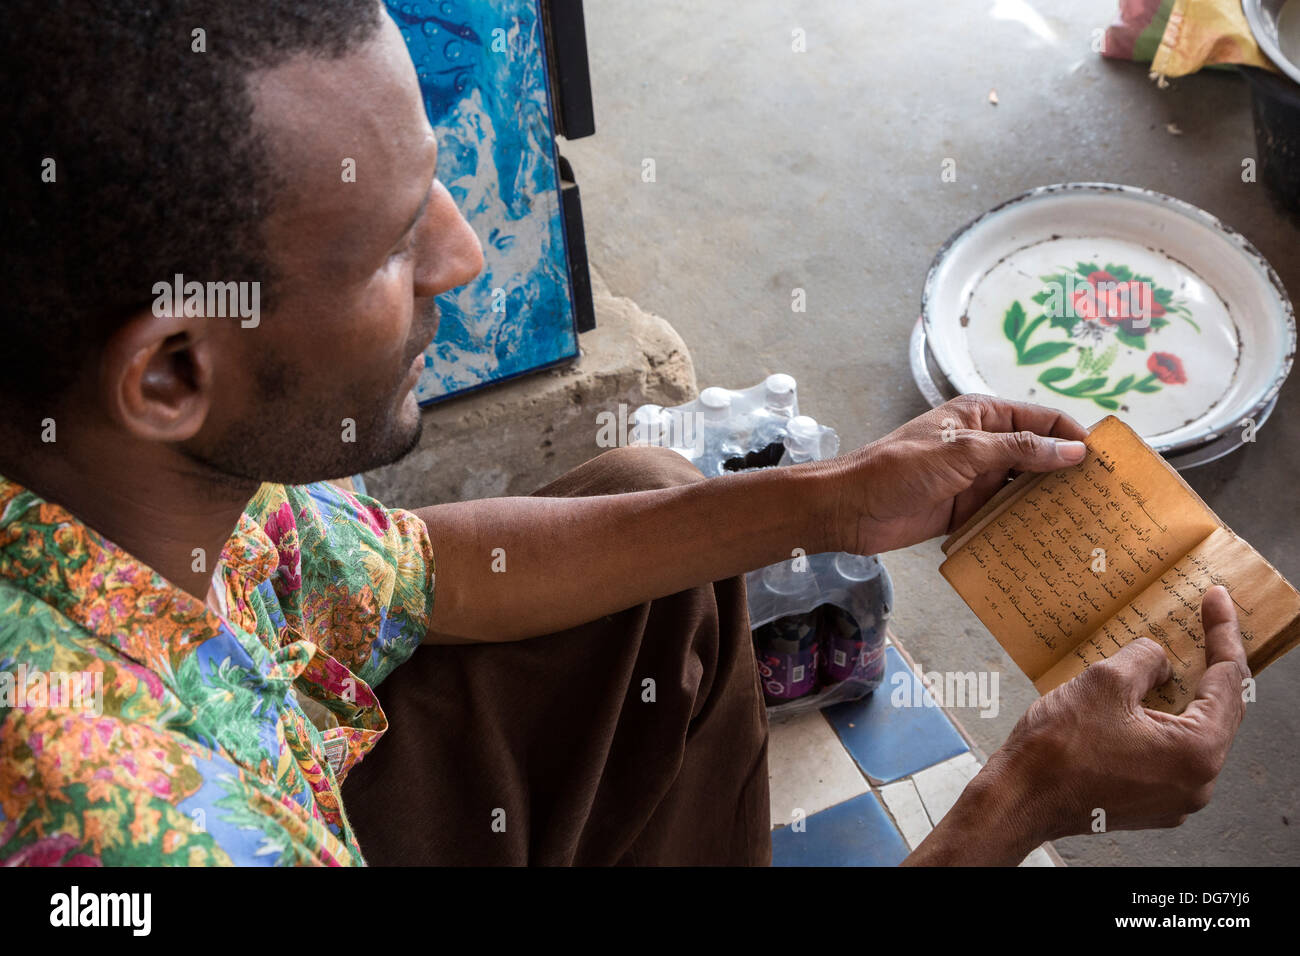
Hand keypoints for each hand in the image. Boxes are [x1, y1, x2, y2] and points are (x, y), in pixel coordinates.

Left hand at [825, 394, 1088, 554]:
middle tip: (1110, 497)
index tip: (1110, 460)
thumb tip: (1073, 451)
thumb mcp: (963, 452)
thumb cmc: (899, 468)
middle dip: (1069, 472)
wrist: (851, 508)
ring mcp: (976, 479)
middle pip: (1039, 455)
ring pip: (1025, 487)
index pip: (1042, 418)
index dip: (1076, 435)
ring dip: (1051, 501)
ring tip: (1092, 521)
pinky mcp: (967, 510)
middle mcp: (985, 445)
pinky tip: (1054, 539)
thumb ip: (1018, 450)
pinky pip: (1005, 515)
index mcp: (983, 416)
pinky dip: (1026, 524)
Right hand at [986, 586, 1247, 849]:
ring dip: (1182, 695)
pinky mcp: (1151, 804)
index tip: (1216, 599)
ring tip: (1171, 660)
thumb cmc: (1057, 749)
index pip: (1228, 681)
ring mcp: (1175, 799)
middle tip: (1205, 625)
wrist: (1018, 800)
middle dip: (1209, 665)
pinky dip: (1163, 723)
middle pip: (1219, 710)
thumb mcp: (1104, 682)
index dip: (1222, 633)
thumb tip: (1160, 663)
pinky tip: (1142, 700)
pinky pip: (1170, 754)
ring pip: (1192, 733)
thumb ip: (1145, 660)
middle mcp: (1197, 783)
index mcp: (1196, 752)